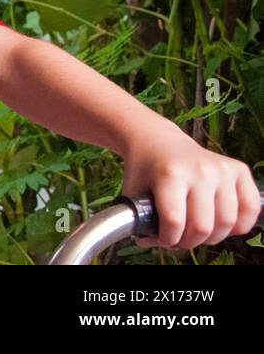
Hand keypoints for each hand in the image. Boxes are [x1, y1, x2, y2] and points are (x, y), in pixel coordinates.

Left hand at [120, 122, 261, 249]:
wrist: (158, 141)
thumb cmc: (145, 169)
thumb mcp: (133, 190)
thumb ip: (139, 219)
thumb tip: (149, 242)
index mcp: (169, 174)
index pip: (174, 221)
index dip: (168, 239)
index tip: (163, 238)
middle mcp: (199, 170)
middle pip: (202, 227)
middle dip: (189, 242)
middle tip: (180, 239)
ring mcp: (221, 169)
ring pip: (227, 223)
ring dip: (212, 237)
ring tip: (197, 232)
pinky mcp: (238, 169)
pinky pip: (250, 208)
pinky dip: (240, 224)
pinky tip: (222, 224)